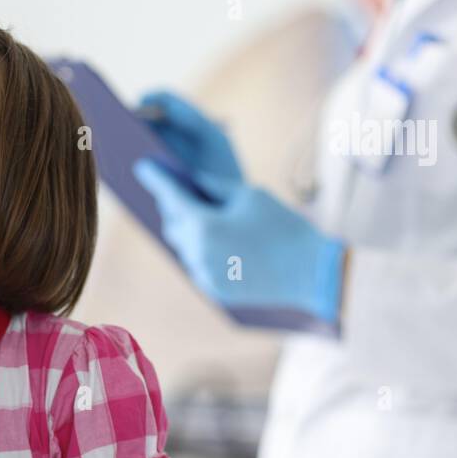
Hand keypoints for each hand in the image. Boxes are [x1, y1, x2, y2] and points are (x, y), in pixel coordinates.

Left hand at [134, 92, 344, 325]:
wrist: (313, 273)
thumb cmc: (285, 226)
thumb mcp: (250, 195)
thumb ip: (214, 186)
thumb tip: (190, 180)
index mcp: (204, 225)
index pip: (170, 196)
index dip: (156, 179)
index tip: (143, 167)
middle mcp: (197, 253)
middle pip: (173, 224)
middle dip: (173, 206)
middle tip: (174, 189)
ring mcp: (204, 275)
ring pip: (183, 247)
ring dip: (187, 230)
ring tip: (195, 213)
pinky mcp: (214, 290)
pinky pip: (197, 265)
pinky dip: (200, 251)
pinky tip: (210, 239)